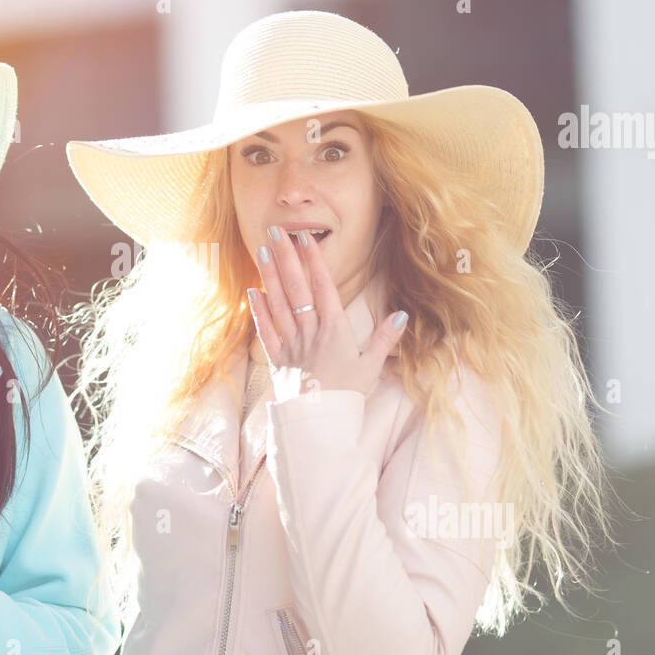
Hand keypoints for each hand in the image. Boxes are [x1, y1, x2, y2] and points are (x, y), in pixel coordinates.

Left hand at [247, 226, 407, 401]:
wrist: (321, 423)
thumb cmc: (348, 394)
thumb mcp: (371, 366)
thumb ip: (385, 338)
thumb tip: (401, 315)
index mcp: (335, 329)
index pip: (323, 286)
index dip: (313, 260)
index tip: (304, 238)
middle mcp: (311, 331)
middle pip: (297, 287)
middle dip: (286, 257)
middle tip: (276, 231)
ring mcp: (291, 344)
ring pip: (278, 303)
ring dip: (270, 275)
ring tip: (261, 250)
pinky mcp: (277, 359)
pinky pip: (266, 330)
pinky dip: (259, 310)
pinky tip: (252, 290)